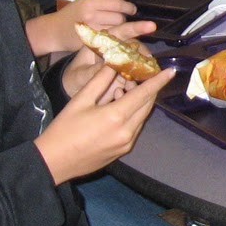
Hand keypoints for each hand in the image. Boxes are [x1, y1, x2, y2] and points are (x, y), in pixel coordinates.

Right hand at [26, 0, 147, 56]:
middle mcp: (91, 15)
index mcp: (90, 2)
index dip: (128, 7)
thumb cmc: (73, 12)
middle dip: (122, 18)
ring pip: (117, 30)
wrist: (54, 31)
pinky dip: (112, 38)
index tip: (131, 9)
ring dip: (118, 29)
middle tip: (117, 18)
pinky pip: (110, 40)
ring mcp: (91, 30)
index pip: (118, 4)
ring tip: (111, 26)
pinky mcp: (91, 43)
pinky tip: (108, 35)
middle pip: (119, 18)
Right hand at [35, 61, 174, 184]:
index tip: (171, 71)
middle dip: (147, 90)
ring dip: (138, 103)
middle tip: (139, 76)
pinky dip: (132, 116)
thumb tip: (115, 62)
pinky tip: (116, 110)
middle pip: (147, 105)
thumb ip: (101, 80)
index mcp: (117, 116)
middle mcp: (127, 131)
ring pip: (141, 117)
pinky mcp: (123, 151)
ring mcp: (127, 144)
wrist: (54, 162)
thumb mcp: (81, 100)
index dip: (158, 81)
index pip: (144, 94)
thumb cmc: (64, 129)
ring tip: (120, 92)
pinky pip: (134, 128)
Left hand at [56, 14, 160, 93]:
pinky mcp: (125, 72)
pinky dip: (140, 76)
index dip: (135, 28)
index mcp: (101, 43)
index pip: (119, 32)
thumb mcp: (81, 74)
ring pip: (137, 58)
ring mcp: (120, 60)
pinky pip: (136, 72)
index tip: (151, 26)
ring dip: (143, 66)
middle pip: (133, 44)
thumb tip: (111, 64)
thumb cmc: (75, 78)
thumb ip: (94, 70)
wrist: (74, 89)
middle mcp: (113, 49)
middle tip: (150, 61)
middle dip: (143, 51)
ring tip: (147, 75)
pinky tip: (142, 82)